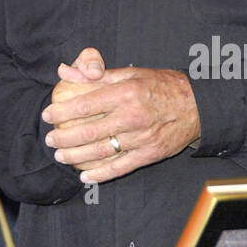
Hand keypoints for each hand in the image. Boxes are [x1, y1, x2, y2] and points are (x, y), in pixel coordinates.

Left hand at [42, 51, 200, 182]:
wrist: (199, 106)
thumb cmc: (163, 86)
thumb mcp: (133, 73)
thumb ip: (99, 74)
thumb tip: (65, 70)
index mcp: (127, 92)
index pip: (86, 104)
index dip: (62, 112)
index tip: (48, 115)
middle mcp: (133, 116)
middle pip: (89, 131)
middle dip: (64, 138)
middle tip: (50, 139)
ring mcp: (142, 138)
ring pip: (101, 151)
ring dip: (76, 156)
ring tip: (60, 156)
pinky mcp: (149, 154)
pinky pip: (120, 167)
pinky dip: (101, 174)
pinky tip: (85, 176)